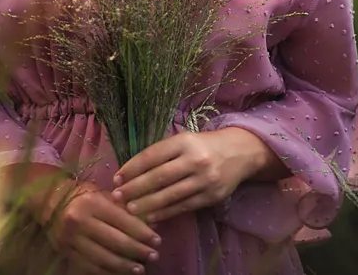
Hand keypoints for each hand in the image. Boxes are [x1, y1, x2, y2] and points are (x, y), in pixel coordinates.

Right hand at [45, 179, 161, 274]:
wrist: (49, 202)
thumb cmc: (82, 195)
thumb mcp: (102, 193)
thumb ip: (123, 207)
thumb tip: (149, 222)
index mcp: (92, 203)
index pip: (122, 220)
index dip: (142, 232)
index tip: (157, 240)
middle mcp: (80, 221)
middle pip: (115, 241)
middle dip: (137, 250)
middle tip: (153, 256)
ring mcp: (71, 239)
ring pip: (103, 257)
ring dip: (124, 265)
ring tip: (140, 268)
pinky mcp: (66, 252)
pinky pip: (90, 266)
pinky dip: (107, 271)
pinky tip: (121, 272)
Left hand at [110, 130, 264, 223]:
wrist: (240, 153)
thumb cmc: (205, 146)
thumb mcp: (185, 140)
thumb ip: (162, 153)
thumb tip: (130, 171)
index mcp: (185, 141)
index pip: (152, 155)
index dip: (132, 168)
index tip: (116, 178)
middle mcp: (195, 159)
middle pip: (159, 176)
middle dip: (135, 188)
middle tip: (117, 197)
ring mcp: (205, 179)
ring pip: (170, 195)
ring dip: (147, 204)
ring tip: (130, 209)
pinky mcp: (211, 196)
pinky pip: (183, 206)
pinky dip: (165, 212)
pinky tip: (151, 216)